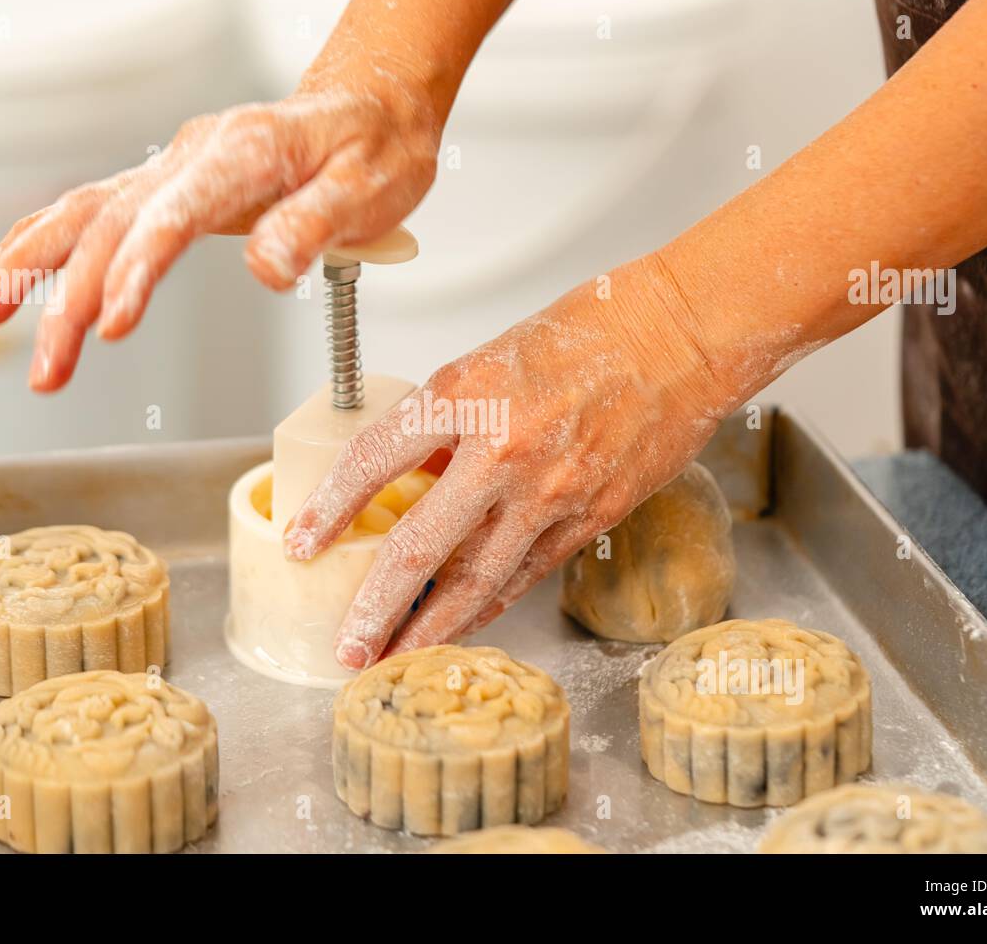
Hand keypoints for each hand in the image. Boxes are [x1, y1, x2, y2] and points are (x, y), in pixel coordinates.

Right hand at [0, 86, 439, 390]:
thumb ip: (315, 225)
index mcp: (243, 152)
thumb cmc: (374, 149)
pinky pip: (94, 209)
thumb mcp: (367, 187)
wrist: (372, 110)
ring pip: (87, 212)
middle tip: (47, 370)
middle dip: (69, 298)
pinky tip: (8, 270)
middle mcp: (195, 154)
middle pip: (112, 222)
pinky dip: (45, 239)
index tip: (110, 325)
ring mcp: (175, 166)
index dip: (136, 270)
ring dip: (32, 265)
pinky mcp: (169, 185)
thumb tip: (267, 270)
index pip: (174, 215)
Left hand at [283, 258, 735, 669]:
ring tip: (399, 656)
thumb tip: (413, 477)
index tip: (304, 542)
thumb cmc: (594, 331)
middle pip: (418, 546)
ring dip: (431, 627)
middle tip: (349, 644)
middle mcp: (502, 448)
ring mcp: (550, 490)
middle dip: (376, 606)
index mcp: (465, 390)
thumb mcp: (493, 358)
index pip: (373, 459)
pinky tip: (463, 624)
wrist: (683, 336)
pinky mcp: (592, 516)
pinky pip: (526, 574)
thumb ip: (450, 420)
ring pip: (476, 580)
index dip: (329, 509)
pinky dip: (489, 605)